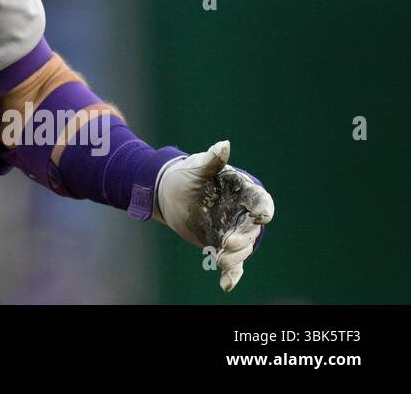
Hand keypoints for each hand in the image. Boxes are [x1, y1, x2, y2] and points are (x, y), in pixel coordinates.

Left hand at [154, 140, 274, 292]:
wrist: (168, 192)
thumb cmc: (186, 175)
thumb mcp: (197, 167)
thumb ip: (212, 160)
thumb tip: (224, 145)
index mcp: (241, 191)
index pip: (260, 201)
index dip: (263, 208)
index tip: (261, 216)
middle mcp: (241, 212)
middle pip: (251, 229)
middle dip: (244, 238)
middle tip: (228, 244)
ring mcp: (232, 229)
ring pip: (242, 247)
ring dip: (235, 256)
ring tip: (221, 260)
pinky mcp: (220, 243)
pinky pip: (231, 262)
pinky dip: (231, 274)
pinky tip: (227, 285)